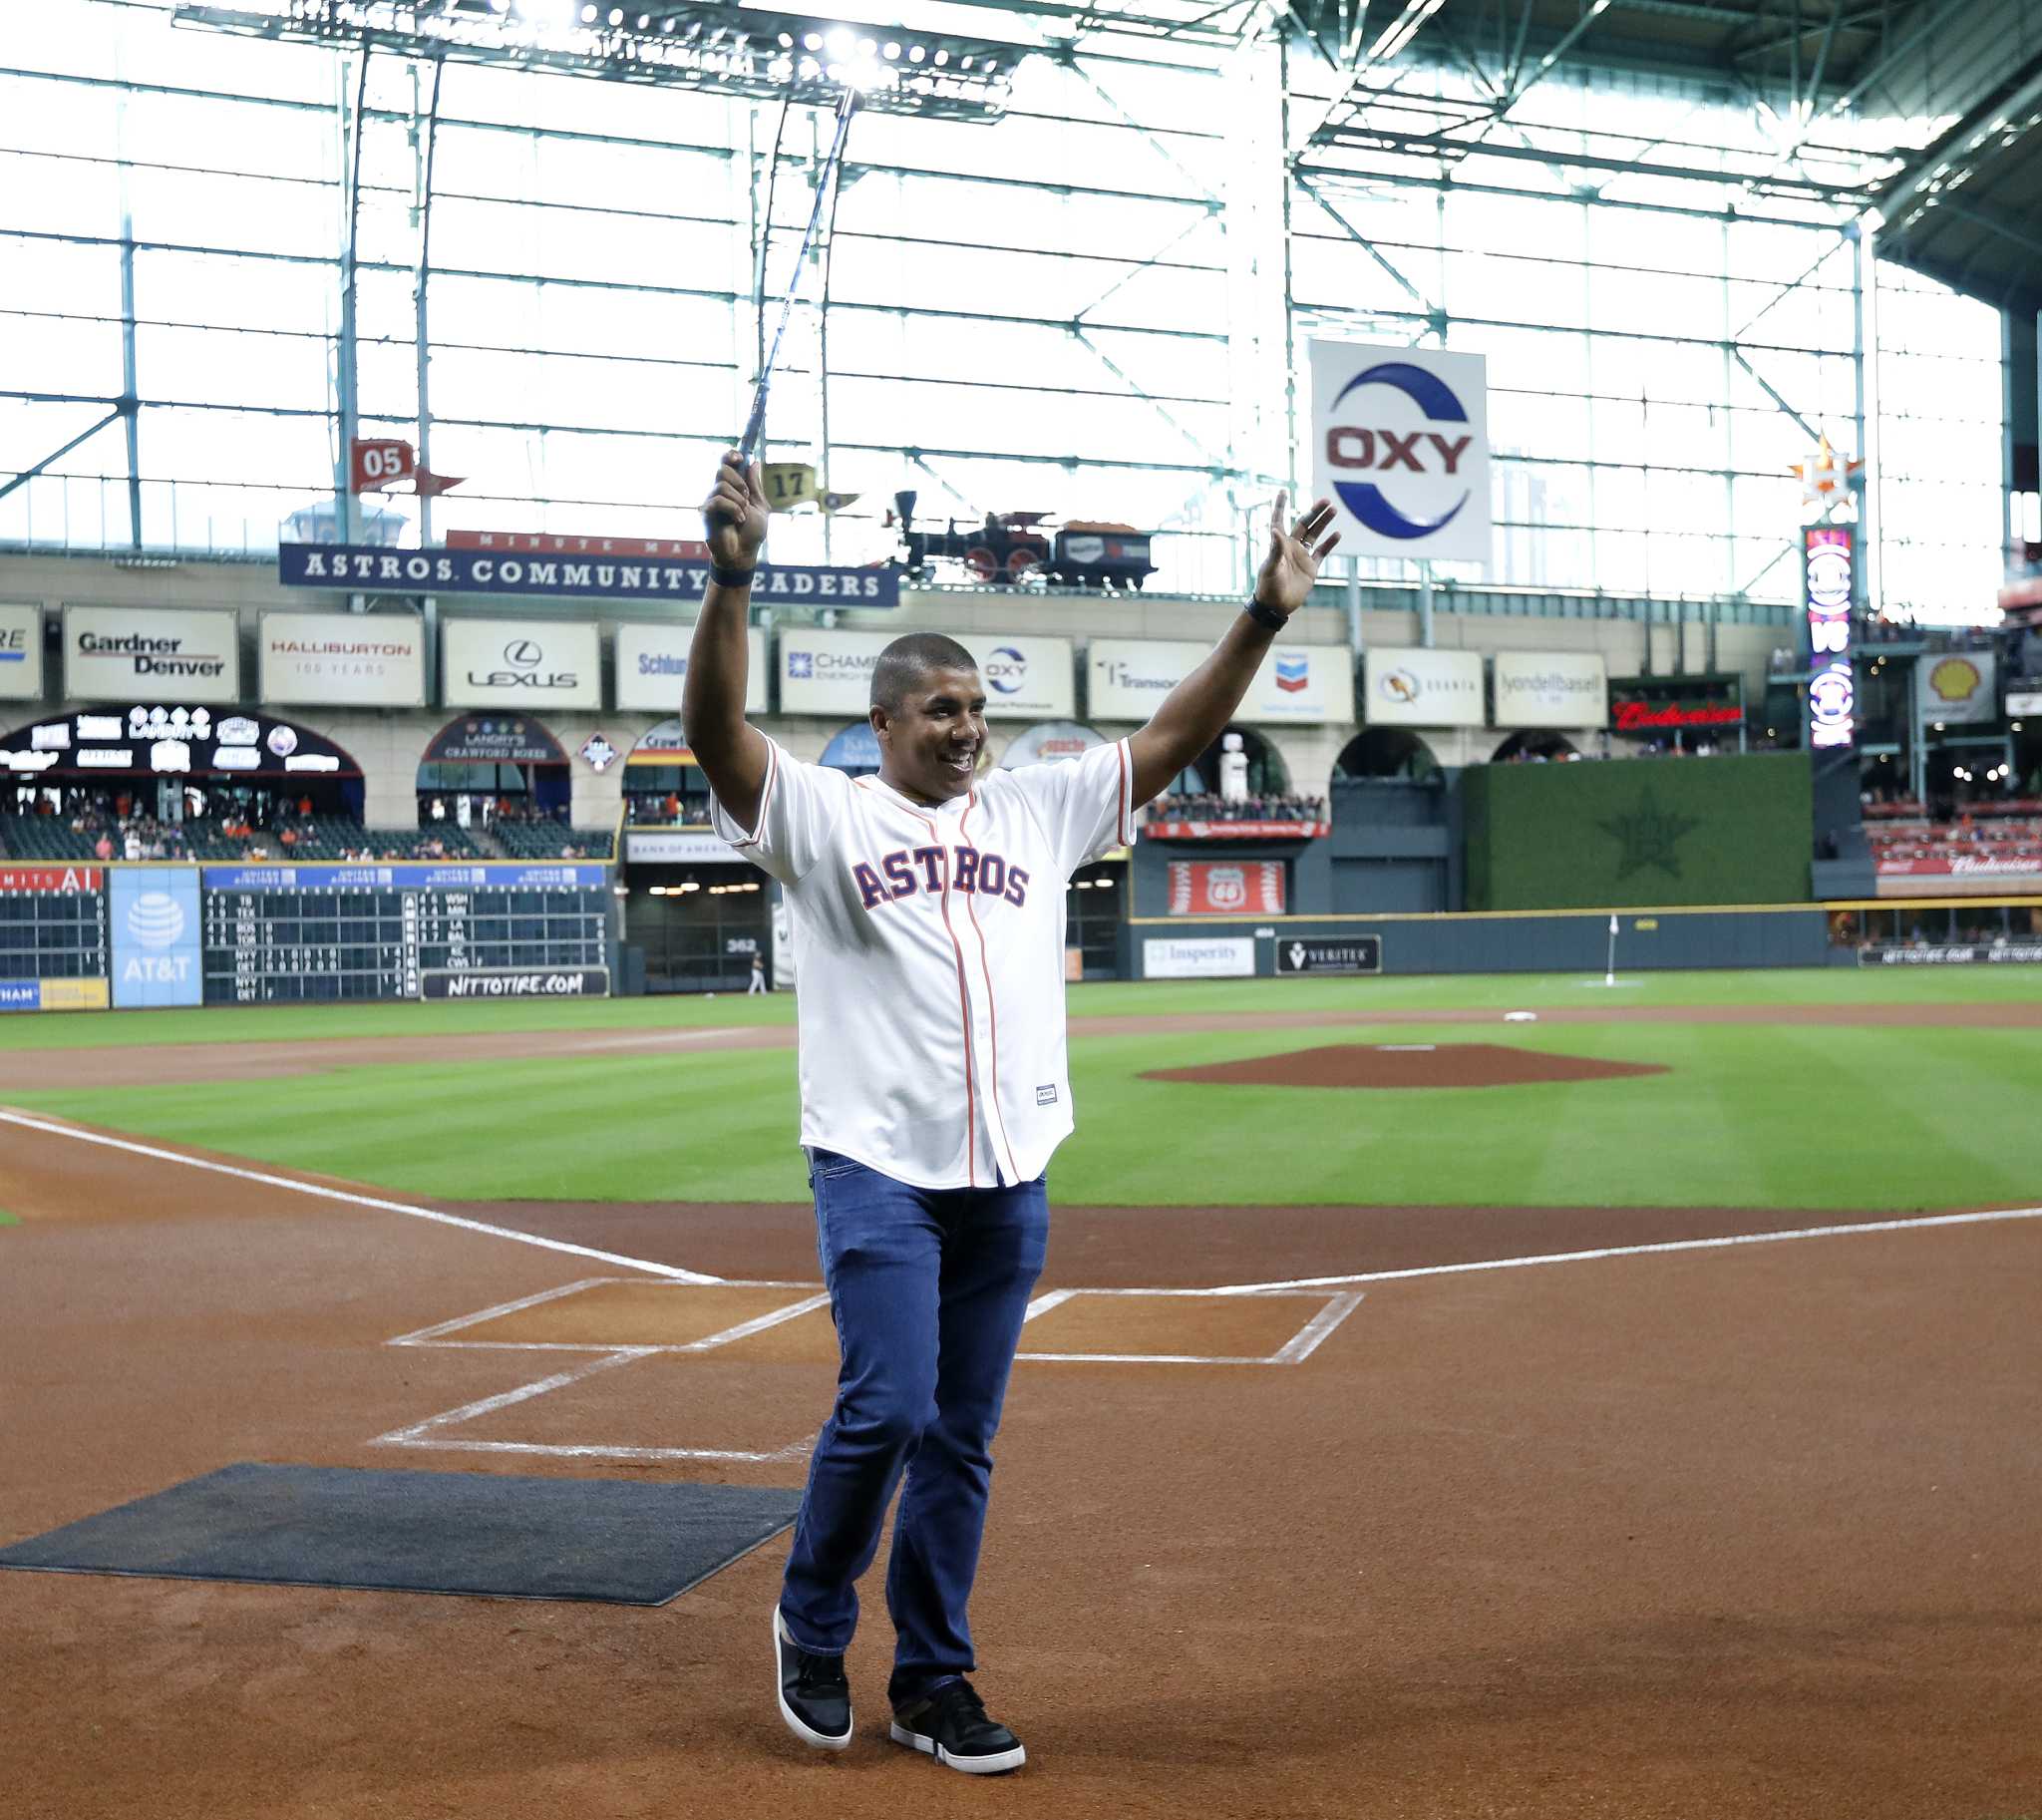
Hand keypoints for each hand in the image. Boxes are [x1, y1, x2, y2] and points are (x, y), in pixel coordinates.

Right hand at [702, 451, 767, 568]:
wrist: (743, 554)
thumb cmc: (751, 534)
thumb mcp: (760, 506)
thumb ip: (755, 485)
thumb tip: (754, 462)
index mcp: (732, 488)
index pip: (725, 463)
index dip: (730, 455)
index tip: (739, 458)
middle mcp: (719, 492)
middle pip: (721, 469)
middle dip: (739, 482)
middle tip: (747, 498)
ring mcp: (711, 502)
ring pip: (721, 485)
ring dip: (738, 500)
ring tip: (743, 515)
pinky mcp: (705, 513)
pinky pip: (718, 501)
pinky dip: (733, 509)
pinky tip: (738, 521)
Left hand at [1252, 492, 1339, 615]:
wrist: (1276, 606)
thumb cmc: (1268, 587)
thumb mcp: (1271, 567)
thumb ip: (1275, 549)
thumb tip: (1275, 529)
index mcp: (1279, 544)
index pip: (1279, 519)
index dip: (1280, 506)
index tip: (1283, 490)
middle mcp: (1291, 547)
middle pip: (1304, 523)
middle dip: (1315, 512)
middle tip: (1326, 501)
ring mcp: (1302, 556)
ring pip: (1315, 534)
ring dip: (1324, 522)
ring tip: (1334, 509)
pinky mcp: (1311, 568)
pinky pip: (1322, 552)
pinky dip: (1330, 543)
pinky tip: (1338, 533)